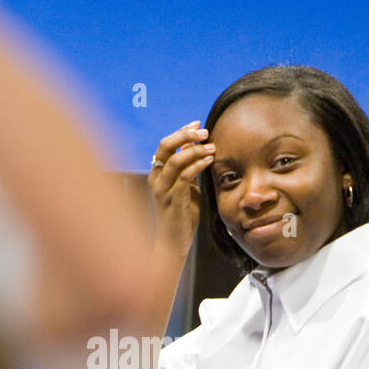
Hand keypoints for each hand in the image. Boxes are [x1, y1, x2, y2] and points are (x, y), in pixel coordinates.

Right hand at [149, 121, 215, 253]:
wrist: (172, 244)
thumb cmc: (180, 217)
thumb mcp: (185, 188)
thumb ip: (187, 169)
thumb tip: (195, 147)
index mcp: (157, 174)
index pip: (165, 144)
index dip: (181, 131)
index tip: (198, 124)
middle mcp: (156, 179)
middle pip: (165, 146)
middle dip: (185, 134)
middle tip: (204, 132)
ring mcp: (163, 190)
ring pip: (175, 160)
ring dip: (195, 150)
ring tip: (212, 146)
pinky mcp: (173, 201)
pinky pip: (185, 177)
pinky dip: (197, 166)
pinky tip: (209, 161)